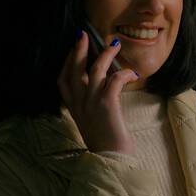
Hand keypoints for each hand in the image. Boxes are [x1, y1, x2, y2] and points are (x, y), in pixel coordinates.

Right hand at [56, 31, 140, 154]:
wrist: (111, 161)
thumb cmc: (106, 144)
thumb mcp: (92, 124)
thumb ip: (90, 107)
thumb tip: (102, 90)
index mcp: (73, 109)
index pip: (62, 81)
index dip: (66, 63)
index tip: (72, 50)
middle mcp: (79, 104)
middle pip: (75, 70)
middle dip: (78, 50)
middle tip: (83, 34)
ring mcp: (91, 103)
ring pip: (95, 70)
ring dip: (105, 55)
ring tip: (113, 45)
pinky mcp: (107, 105)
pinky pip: (114, 80)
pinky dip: (124, 73)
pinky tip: (132, 73)